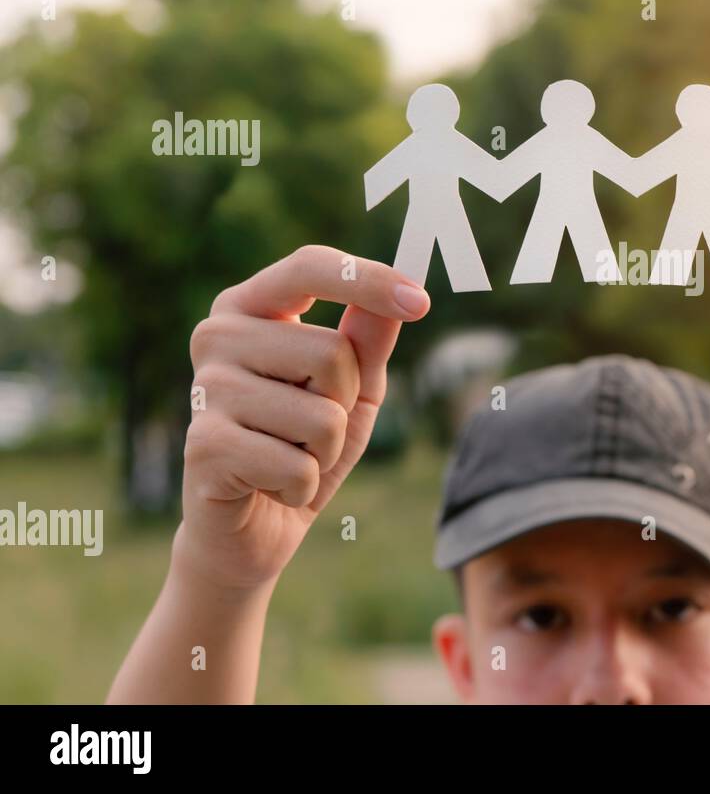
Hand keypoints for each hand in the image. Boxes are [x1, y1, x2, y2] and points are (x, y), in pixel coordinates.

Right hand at [175, 245, 429, 592]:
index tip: (419, 302)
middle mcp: (216, 335)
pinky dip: (303, 486)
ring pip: (322, 416)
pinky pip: (298, 465)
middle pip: (332, 353)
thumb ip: (369, 342)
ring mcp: (205, 389)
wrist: (251, 527)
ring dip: (325, 451)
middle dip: (345, 403)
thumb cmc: (304, 445)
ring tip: (288, 457)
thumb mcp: (352, 390)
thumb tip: (396, 300)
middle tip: (309, 428)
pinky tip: (270, 487)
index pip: (308, 268)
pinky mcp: (204, 445)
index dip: (367, 280)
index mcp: (249, 307)